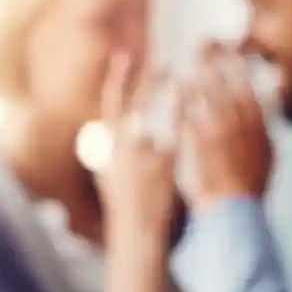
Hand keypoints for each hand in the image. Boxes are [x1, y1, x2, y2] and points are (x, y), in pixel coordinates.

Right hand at [92, 53, 176, 291]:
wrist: (136, 235)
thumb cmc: (123, 208)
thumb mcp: (106, 177)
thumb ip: (103, 153)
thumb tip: (98, 135)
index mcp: (105, 148)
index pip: (108, 106)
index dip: (116, 80)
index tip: (124, 57)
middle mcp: (119, 148)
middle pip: (131, 103)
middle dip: (143, 78)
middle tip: (157, 56)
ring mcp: (141, 156)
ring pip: (153, 114)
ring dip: (164, 91)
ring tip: (178, 71)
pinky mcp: (161, 165)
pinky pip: (173, 132)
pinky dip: (182, 114)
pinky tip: (193, 98)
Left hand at [180, 44, 272, 211]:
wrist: (233, 210)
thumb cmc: (251, 184)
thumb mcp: (268, 152)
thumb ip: (265, 124)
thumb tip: (268, 102)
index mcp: (258, 122)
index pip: (248, 83)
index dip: (237, 62)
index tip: (228, 47)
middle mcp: (239, 122)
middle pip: (226, 81)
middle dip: (214, 59)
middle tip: (203, 44)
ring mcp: (218, 131)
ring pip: (207, 94)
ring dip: (197, 75)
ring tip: (188, 64)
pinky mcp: (198, 144)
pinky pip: (190, 114)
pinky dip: (183, 99)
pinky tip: (175, 88)